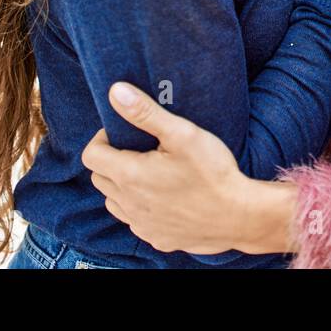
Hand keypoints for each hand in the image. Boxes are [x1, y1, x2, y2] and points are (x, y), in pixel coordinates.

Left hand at [82, 82, 299, 255]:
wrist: (239, 216)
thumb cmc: (213, 172)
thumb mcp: (182, 134)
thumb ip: (145, 113)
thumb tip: (115, 92)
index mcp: (130, 175)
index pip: (91, 155)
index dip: (103, 138)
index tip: (125, 132)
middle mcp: (128, 204)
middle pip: (99, 178)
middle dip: (112, 160)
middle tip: (141, 149)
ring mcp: (141, 225)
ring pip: (114, 201)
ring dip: (122, 185)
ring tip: (151, 172)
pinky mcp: (156, 238)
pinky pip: (135, 220)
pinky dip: (139, 207)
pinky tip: (164, 197)